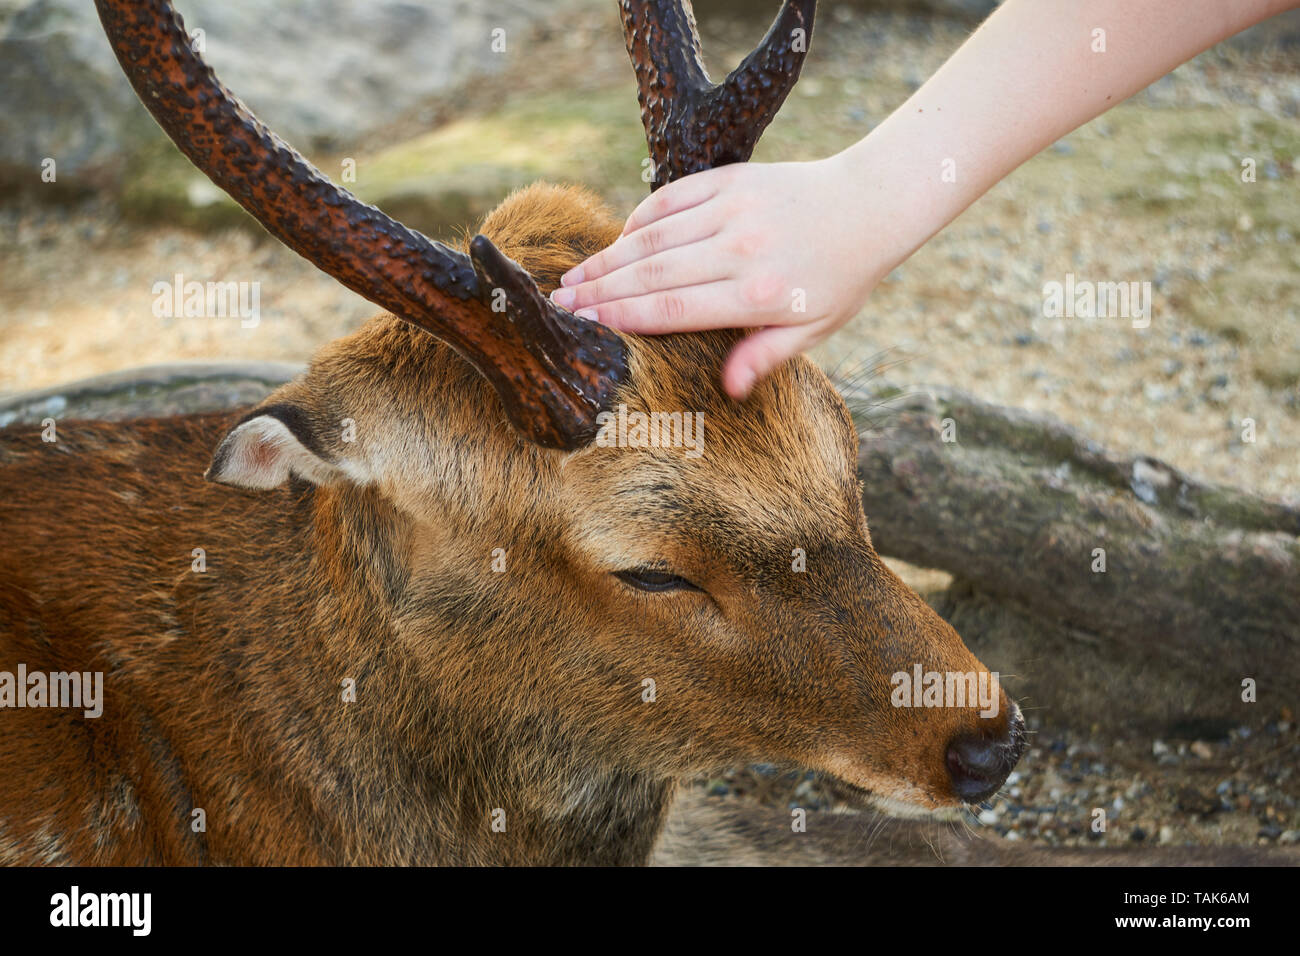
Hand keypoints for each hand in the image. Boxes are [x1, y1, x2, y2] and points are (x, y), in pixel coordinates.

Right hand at [550, 156, 894, 398]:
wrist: (869, 204)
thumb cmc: (841, 277)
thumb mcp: (813, 329)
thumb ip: (765, 356)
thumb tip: (726, 390)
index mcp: (756, 295)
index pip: (672, 309)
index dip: (622, 317)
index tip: (586, 326)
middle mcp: (740, 251)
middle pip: (651, 274)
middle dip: (600, 290)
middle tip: (561, 305)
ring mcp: (733, 210)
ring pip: (654, 237)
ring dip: (609, 257)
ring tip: (574, 277)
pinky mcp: (731, 180)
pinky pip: (672, 199)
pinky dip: (641, 220)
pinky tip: (619, 240)